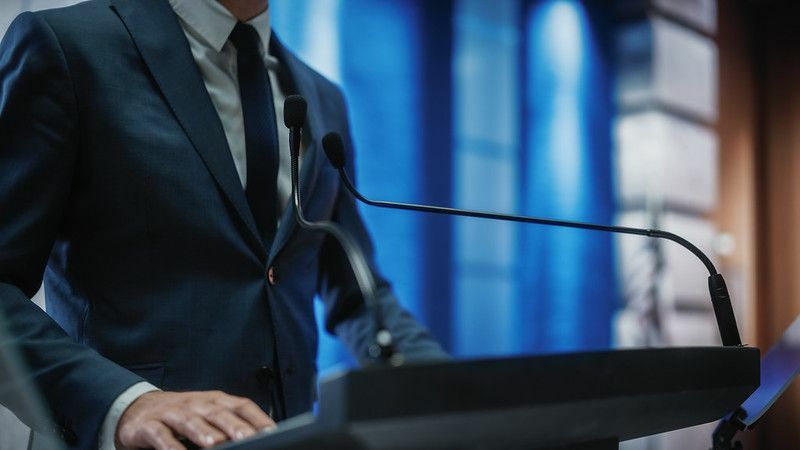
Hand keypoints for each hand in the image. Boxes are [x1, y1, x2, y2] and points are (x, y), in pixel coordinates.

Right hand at [115, 390, 275, 449]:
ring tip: (214, 444)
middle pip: (217, 412)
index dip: (256, 418)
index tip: (272, 431)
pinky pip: (161, 435)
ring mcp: (172, 413)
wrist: (137, 408)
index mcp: (215, 401)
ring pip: (189, 421)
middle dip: (233, 425)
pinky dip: (170, 445)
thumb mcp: (207, 415)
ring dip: (203, 432)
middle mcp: (196, 404)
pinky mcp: (149, 425)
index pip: (240, 405)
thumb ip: (230, 424)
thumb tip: (258, 438)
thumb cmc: (181, 414)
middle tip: (247, 438)